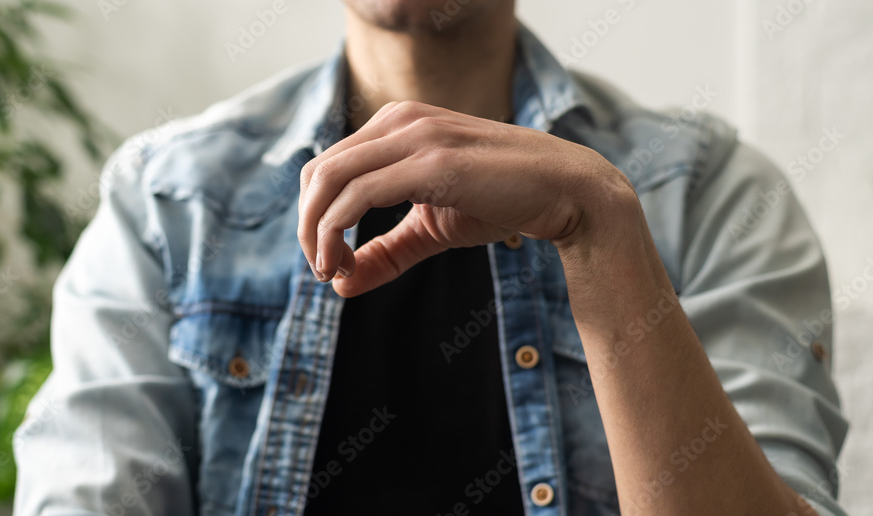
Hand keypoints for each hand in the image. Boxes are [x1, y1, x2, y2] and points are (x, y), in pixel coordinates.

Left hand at [297, 100, 635, 296]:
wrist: (564, 190)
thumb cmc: (500, 202)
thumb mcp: (430, 230)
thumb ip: (385, 252)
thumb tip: (339, 287)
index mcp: (395, 125)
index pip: (325, 167)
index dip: (314, 218)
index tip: (330, 262)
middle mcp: (398, 120)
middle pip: (316, 173)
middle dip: (308, 227)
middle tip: (324, 271)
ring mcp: (414, 135)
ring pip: (328, 181)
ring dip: (317, 233)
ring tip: (332, 271)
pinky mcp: (431, 160)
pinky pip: (358, 194)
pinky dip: (337, 232)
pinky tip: (345, 263)